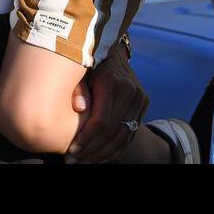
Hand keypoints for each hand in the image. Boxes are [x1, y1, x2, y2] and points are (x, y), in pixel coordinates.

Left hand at [65, 45, 148, 163]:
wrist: (111, 52)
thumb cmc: (88, 64)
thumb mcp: (79, 72)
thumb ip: (78, 89)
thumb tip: (79, 108)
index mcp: (112, 83)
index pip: (101, 121)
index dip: (86, 139)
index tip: (70, 151)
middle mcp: (130, 91)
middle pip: (112, 132)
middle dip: (91, 151)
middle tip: (73, 161)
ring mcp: (139, 98)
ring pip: (122, 136)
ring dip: (102, 154)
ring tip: (84, 162)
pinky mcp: (142, 104)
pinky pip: (130, 134)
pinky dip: (115, 149)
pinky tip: (99, 157)